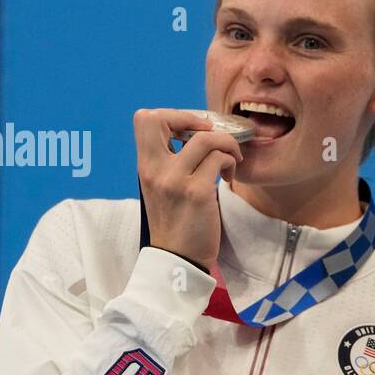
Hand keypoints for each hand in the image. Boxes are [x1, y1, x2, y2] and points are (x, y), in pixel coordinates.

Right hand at [133, 108, 243, 271]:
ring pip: (204, 138)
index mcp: (145, 166)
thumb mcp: (161, 187)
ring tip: (229, 160)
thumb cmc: (176, 222)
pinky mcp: (198, 193)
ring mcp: (175, 181)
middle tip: (209, 135)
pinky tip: (228, 176)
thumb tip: (192, 134)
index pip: (144, 119)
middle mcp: (155, 170)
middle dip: (193, 118)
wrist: (178, 259)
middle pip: (161, 117)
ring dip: (225, 143)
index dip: (172, 115)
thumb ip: (168, 161)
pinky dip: (230, 162)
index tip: (191, 131)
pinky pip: (220, 159)